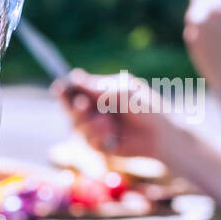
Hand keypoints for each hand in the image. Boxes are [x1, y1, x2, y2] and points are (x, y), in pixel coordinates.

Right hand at [54, 69, 173, 159]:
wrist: (161, 135)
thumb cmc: (145, 107)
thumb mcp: (121, 92)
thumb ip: (97, 87)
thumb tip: (73, 76)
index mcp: (99, 91)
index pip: (75, 89)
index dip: (64, 90)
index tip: (59, 88)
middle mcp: (95, 109)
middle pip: (70, 108)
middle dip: (74, 109)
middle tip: (83, 107)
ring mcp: (96, 127)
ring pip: (77, 127)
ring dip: (91, 125)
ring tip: (108, 123)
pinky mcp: (100, 144)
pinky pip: (89, 142)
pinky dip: (99, 138)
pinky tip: (113, 136)